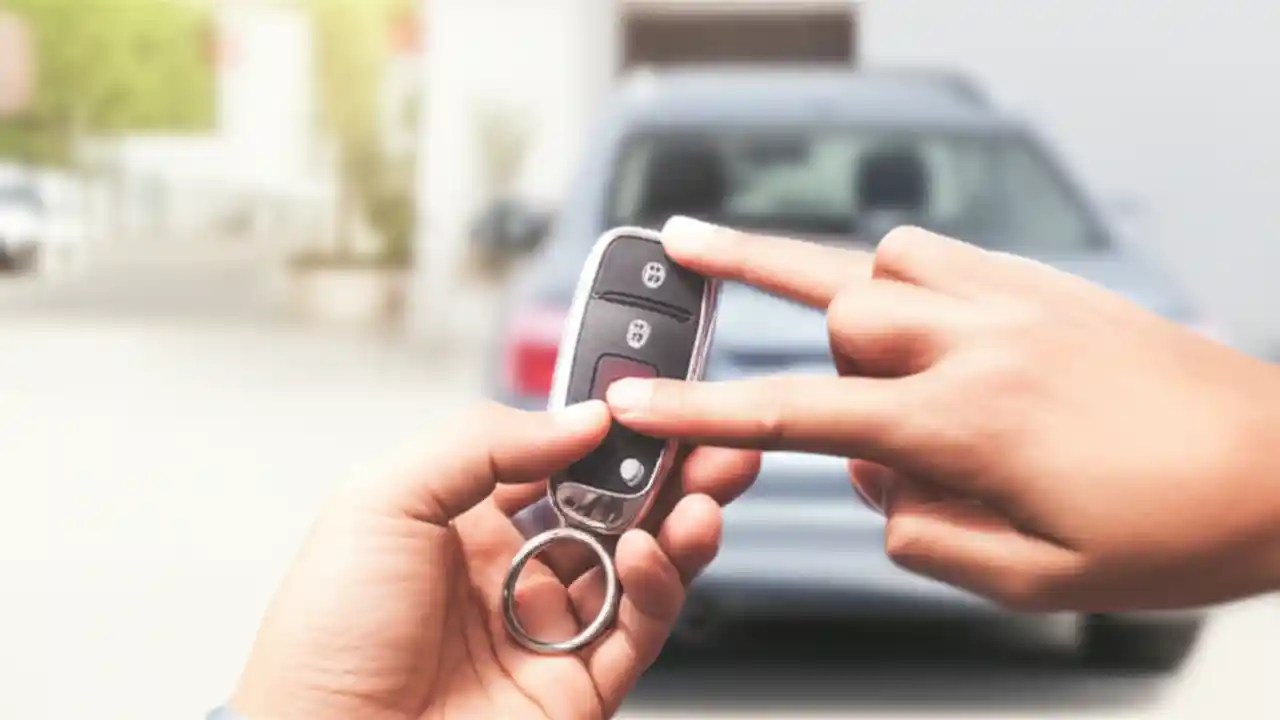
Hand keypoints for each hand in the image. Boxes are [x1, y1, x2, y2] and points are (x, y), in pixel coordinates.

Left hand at [232, 400, 758, 719]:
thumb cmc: (324, 641)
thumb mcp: (382, 501)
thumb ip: (482, 444)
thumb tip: (578, 418)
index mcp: (462, 521)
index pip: (554, 457)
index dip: (601, 427)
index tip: (644, 396)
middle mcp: (511, 572)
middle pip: (611, 508)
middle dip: (665, 469)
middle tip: (706, 435)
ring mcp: (547, 631)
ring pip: (639, 564)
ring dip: (680, 519)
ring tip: (706, 484)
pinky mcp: (578, 687)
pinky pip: (638, 627)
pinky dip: (659, 584)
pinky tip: (653, 549)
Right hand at [606, 217, 1279, 612]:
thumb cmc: (1176, 530)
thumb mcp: (1035, 580)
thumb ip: (927, 536)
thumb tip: (877, 492)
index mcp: (965, 425)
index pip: (797, 416)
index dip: (699, 415)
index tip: (634, 401)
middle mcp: (979, 343)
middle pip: (836, 311)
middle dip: (797, 346)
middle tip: (793, 375)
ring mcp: (1013, 301)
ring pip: (881, 261)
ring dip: (840, 293)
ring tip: (819, 313)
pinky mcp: (1043, 285)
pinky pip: (941, 249)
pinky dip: (898, 271)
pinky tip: (900, 301)